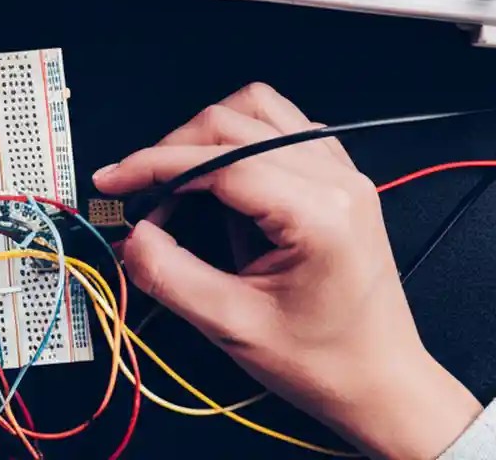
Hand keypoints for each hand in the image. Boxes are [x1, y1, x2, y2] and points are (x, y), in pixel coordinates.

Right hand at [94, 83, 481, 459]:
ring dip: (206, 137)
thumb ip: (172, 276)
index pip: (219, 160)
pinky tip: (219, 181)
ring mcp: (342, 174)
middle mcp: (336, 179)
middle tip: (138, 194)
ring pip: (257, 111)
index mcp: (318, 213)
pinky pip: (281, 130)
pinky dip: (238, 143)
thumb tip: (133, 236)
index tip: (113, 181)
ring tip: (177, 183)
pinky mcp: (338, 179)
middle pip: (233, 123)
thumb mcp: (234, 326)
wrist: (382, 384)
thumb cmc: (324, 363)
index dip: (155, 164)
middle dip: (172, 150)